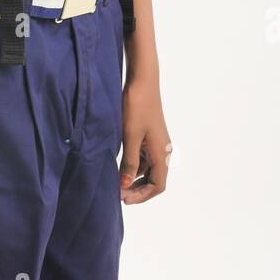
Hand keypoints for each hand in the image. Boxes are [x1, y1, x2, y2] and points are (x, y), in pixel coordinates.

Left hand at [119, 78, 171, 202]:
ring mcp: (156, 143)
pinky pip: (144, 158)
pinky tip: (120, 166)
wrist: (142, 81)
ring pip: (149, 170)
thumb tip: (125, 184)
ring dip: (135, 178)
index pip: (158, 185)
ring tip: (117, 182)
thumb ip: (129, 162)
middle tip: (118, 193)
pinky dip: (134, 166)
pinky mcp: (149, 135)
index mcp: (161, 152)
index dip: (142, 196)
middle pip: (154, 180)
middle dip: (137, 189)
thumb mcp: (130, 137)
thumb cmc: (137, 107)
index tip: (124, 199)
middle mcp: (162, 150)